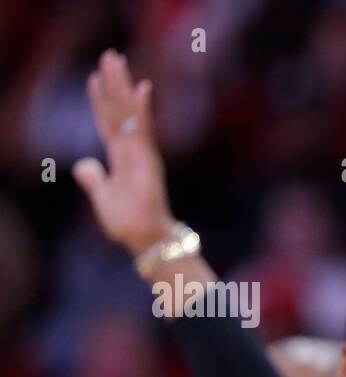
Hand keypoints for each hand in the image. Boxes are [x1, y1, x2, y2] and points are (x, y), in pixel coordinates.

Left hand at [73, 49, 174, 257]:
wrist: (145, 238)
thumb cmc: (128, 223)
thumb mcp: (102, 196)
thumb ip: (94, 178)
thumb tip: (83, 163)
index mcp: (121, 158)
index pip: (108, 123)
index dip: (100, 101)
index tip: (94, 78)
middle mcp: (133, 150)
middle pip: (119, 110)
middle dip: (113, 83)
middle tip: (110, 56)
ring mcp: (141, 153)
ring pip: (130, 112)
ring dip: (123, 85)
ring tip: (116, 60)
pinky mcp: (148, 159)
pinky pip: (144, 129)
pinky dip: (142, 108)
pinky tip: (142, 87)